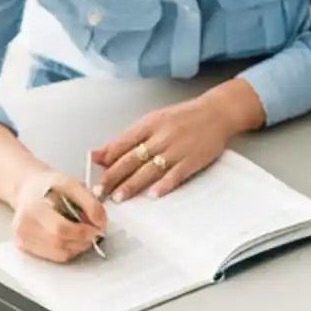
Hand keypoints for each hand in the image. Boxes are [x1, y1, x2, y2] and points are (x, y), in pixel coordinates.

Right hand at [11, 170, 106, 262]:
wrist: (28, 190)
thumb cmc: (51, 187)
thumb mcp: (74, 185)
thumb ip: (91, 203)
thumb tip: (100, 224)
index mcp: (34, 207)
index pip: (61, 229)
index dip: (84, 232)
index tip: (97, 228)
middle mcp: (24, 225)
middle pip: (61, 243)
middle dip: (84, 240)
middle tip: (93, 232)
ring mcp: (23, 238)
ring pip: (60, 253)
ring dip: (78, 246)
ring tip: (82, 233)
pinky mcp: (26, 247)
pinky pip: (55, 256)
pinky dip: (69, 250)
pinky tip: (71, 238)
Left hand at [93, 96, 239, 201]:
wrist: (217, 113)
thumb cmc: (184, 117)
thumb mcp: (153, 121)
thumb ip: (128, 138)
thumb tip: (100, 155)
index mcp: (148, 125)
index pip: (122, 144)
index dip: (106, 161)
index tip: (92, 176)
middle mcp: (161, 136)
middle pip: (132, 159)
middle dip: (113, 177)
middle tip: (100, 192)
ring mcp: (177, 149)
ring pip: (150, 169)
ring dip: (133, 184)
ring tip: (119, 197)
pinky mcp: (193, 160)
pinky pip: (176, 174)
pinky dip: (164, 184)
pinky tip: (153, 194)